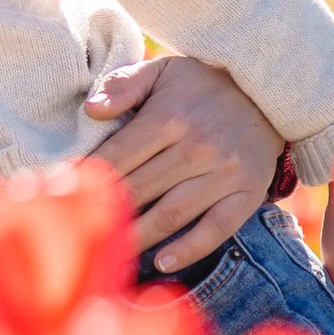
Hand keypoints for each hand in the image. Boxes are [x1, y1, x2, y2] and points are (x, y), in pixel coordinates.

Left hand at [85, 55, 281, 275]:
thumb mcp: (163, 71)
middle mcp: (198, 148)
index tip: (62, 194)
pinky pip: (217, 229)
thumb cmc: (202, 85)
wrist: (271, 94)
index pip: (117, 156)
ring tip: (109, 251)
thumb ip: (124, 85)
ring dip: (138, 236)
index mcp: (170, 118)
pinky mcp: (248, 195)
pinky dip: (190, 249)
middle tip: (75, 230)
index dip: (86, 177)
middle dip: (104, 211)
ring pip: (171, 214)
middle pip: (139, 189)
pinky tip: (162, 262)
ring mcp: (226, 174)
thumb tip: (90, 110)